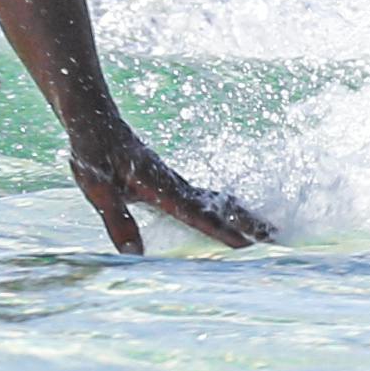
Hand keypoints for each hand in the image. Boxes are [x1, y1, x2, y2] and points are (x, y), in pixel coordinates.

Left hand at [67, 117, 269, 254]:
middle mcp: (173, 183)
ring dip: (240, 215)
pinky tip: (226, 216)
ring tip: (265, 231)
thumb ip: (117, 220)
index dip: (222, 230)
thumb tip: (134, 255)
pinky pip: (201, 199)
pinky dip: (221, 209)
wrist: (93, 115)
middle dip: (248, 222)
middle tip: (278, 237)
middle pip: (217, 205)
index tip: (250, 245)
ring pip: (213, 201)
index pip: (197, 214)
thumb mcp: (97, 187)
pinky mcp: (166, 181)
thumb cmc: (92, 150)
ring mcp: (172, 181)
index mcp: (159, 187)